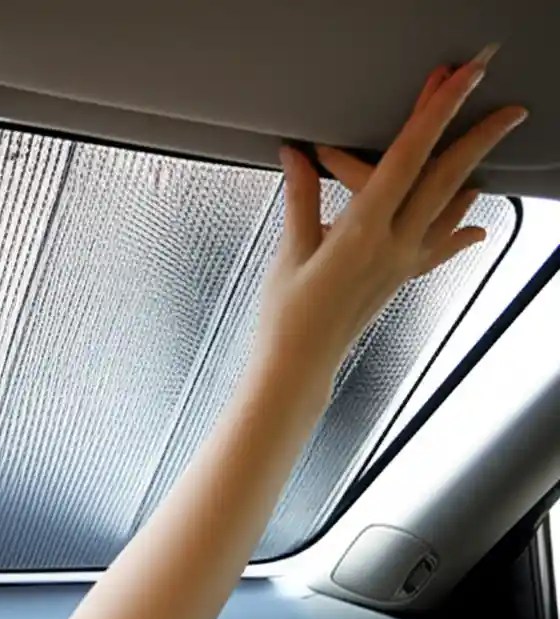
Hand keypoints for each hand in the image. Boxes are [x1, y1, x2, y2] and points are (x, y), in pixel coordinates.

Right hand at [258, 45, 526, 377]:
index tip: (456, 83)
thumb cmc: (289, 313)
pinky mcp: (401, 277)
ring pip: (448, 207)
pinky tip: (475, 226)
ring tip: (487, 142)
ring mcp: (403, 261)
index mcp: (362, 230)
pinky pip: (440, 247)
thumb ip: (301, 196)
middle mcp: (393, 244)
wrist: (300, 362)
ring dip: (468, 172)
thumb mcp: (290, 249)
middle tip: (503, 106)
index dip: (434, 114)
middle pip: (444, 177)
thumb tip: (296, 153)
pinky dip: (459, 231)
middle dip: (474, 135)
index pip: (406, 158)